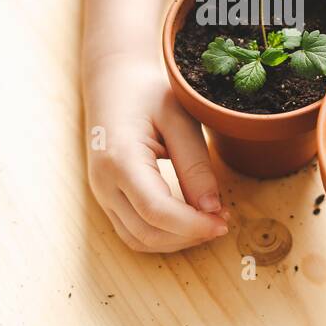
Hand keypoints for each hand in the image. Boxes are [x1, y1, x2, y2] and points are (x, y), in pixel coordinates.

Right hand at [84, 53, 228, 251]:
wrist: (113, 84)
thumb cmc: (147, 95)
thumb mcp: (178, 119)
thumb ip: (195, 164)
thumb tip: (212, 209)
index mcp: (120, 159)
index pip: (157, 211)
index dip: (193, 224)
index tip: (224, 220)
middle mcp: (103, 183)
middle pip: (147, 232)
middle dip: (189, 235)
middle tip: (223, 221)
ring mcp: (101, 193)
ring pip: (138, 239)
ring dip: (176, 241)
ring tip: (208, 222)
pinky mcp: (107, 198)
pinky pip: (132, 232)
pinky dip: (162, 236)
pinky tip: (187, 223)